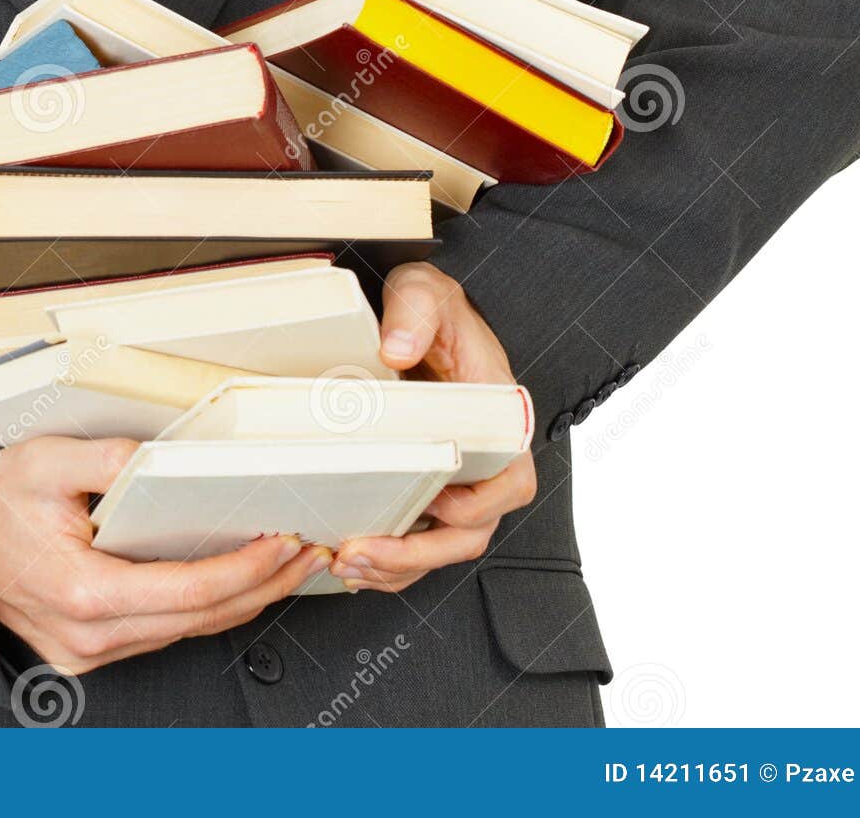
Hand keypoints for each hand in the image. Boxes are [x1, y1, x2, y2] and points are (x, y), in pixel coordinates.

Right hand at [0, 434, 331, 672]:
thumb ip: (101, 459)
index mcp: (85, 592)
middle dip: (266, 585)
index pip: (189, 592)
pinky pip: (168, 631)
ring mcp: (96, 650)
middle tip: (310, 553)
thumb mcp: (37, 464)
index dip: (245, 570)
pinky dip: (211, 607)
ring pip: (191, 631)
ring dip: (247, 599)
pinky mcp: (99, 649)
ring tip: (291, 565)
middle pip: (203, 619)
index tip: (282, 543)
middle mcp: (95, 634)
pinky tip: (240, 582)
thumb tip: (155, 457)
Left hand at [329, 260, 536, 591]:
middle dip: (419, 554)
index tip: (431, 503)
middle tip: (362, 553)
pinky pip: (422, 540)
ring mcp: (460, 478)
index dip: (475, 504)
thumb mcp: (424, 293)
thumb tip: (396, 348)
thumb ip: (414, 313)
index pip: (511, 482)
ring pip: (444, 547)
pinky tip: (353, 562)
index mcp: (500, 417)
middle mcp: (488, 457)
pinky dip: (391, 560)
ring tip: (348, 565)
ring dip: (399, 566)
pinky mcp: (430, 487)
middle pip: (472, 532)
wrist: (415, 317)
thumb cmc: (431, 310)